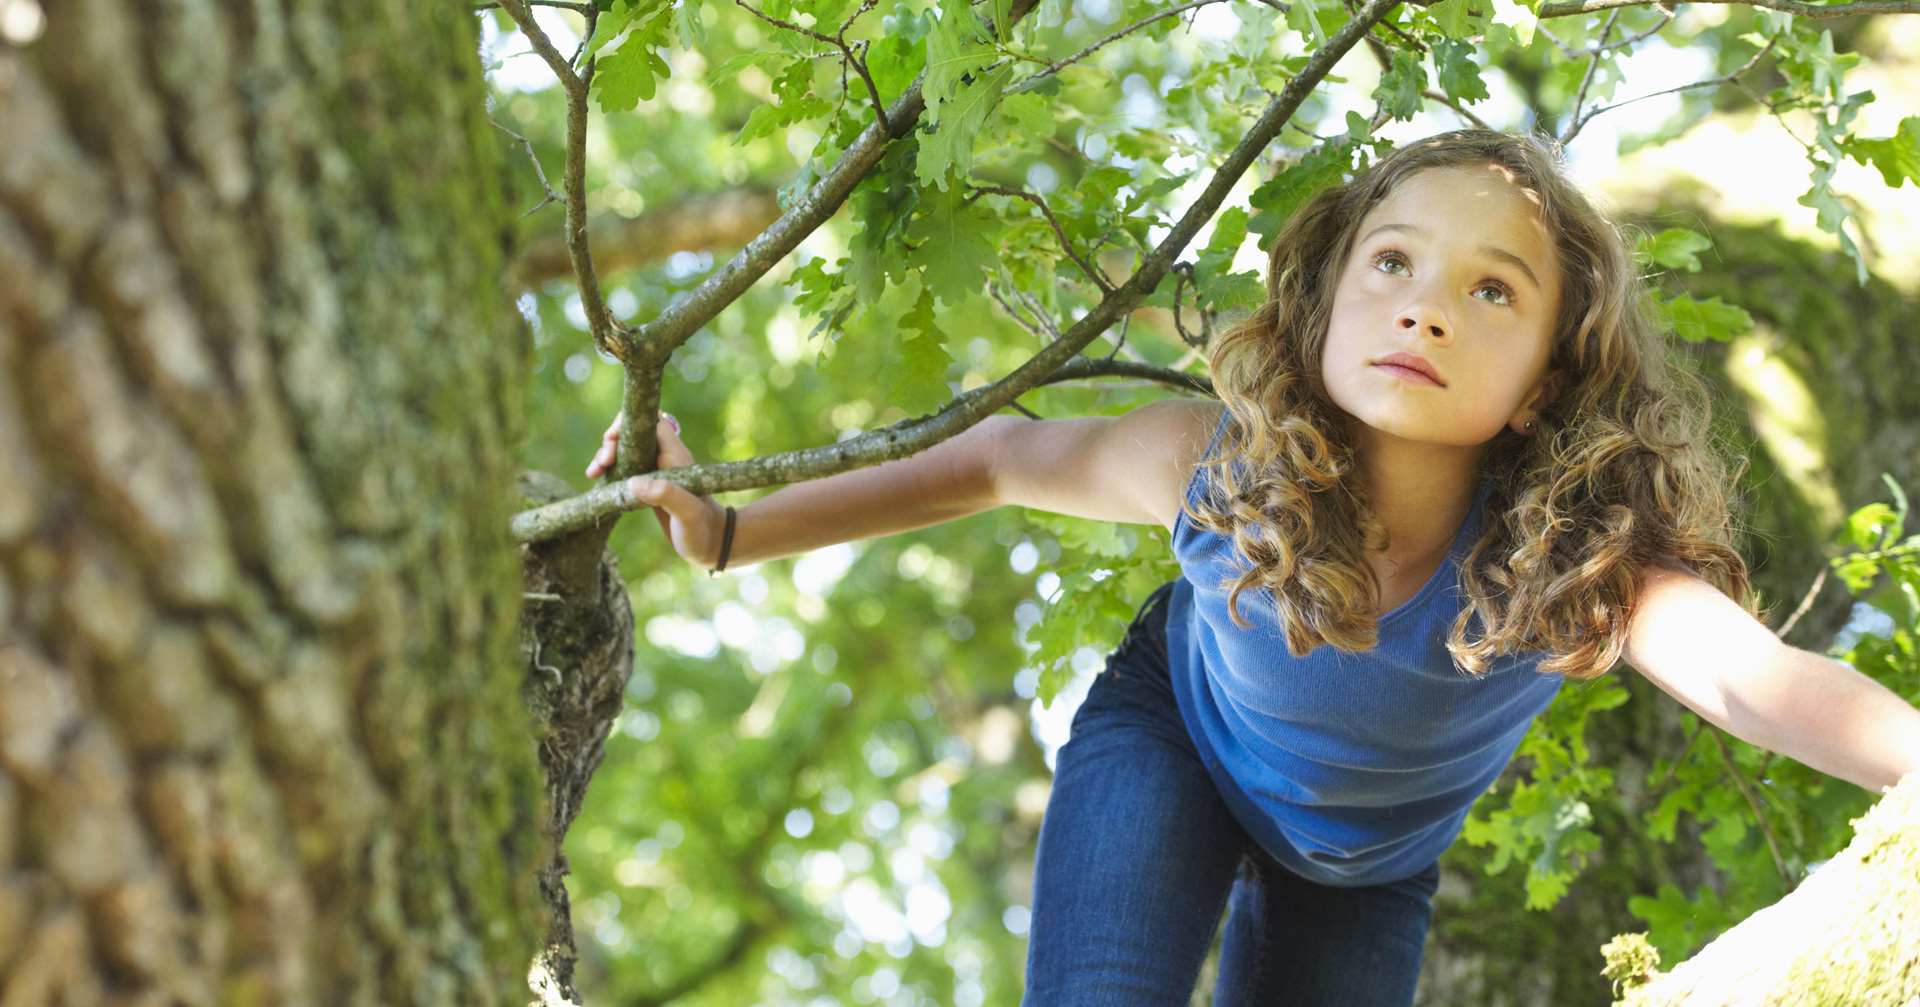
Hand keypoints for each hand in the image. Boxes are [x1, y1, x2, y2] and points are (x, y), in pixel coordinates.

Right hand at [585, 412, 728, 569]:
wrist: (712, 545)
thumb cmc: (702, 529)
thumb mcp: (687, 513)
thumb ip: (666, 494)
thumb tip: (633, 482)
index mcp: (675, 456)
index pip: (651, 421)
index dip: (627, 424)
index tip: (611, 444)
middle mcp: (666, 457)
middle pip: (634, 431)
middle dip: (612, 441)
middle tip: (601, 465)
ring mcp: (656, 470)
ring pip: (627, 448)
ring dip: (607, 455)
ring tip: (593, 474)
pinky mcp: (649, 484)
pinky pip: (626, 466)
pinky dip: (610, 469)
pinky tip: (598, 479)